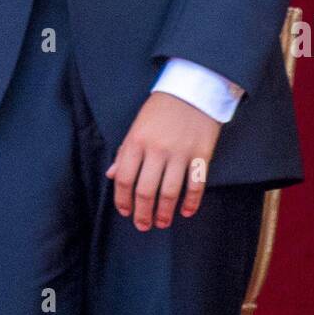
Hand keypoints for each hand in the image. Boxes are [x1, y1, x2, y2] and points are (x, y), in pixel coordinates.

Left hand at [105, 93, 221, 230]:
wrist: (192, 88)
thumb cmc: (161, 108)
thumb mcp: (137, 125)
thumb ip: (125, 151)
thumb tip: (112, 175)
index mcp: (137, 141)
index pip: (124, 178)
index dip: (122, 199)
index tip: (125, 211)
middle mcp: (156, 149)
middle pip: (146, 191)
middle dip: (143, 213)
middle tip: (143, 225)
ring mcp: (180, 153)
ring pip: (170, 192)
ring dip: (164, 213)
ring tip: (161, 222)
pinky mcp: (201, 154)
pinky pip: (196, 185)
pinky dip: (191, 202)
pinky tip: (186, 211)